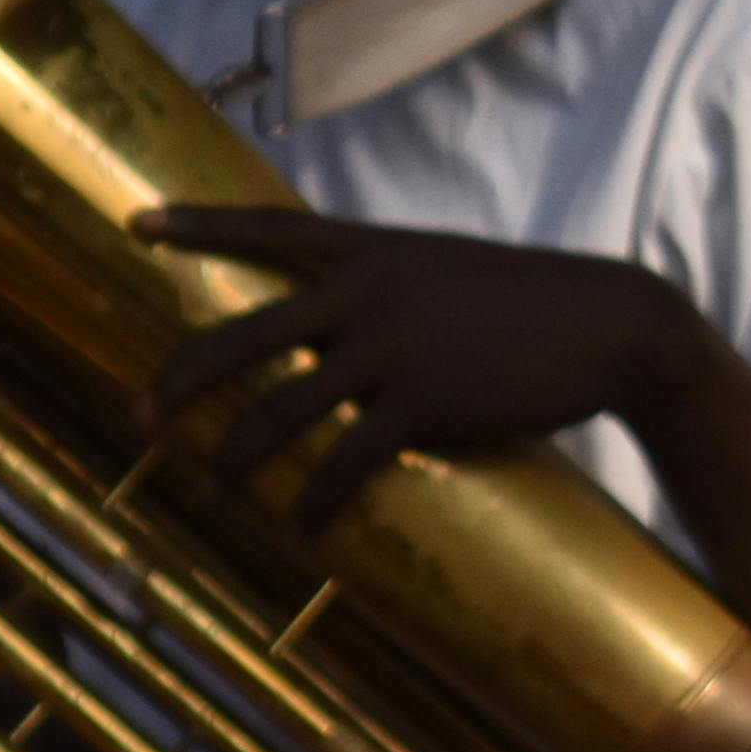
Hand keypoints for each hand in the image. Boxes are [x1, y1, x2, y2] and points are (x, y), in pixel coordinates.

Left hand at [135, 206, 704, 534]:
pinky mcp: (422, 403)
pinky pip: (343, 462)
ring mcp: (391, 347)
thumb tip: (327, 329)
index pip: (266, 226)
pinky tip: (297, 528)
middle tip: (140, 414)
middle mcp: (367, 292)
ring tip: (210, 489)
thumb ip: (381, 290)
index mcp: (371, 250)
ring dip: (234, 458)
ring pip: (279, 409)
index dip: (197, 224)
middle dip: (181, 380)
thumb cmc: (530, 303)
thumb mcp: (445, 272)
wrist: (615, 327)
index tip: (135, 223)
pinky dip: (312, 502)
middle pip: (242, 337)